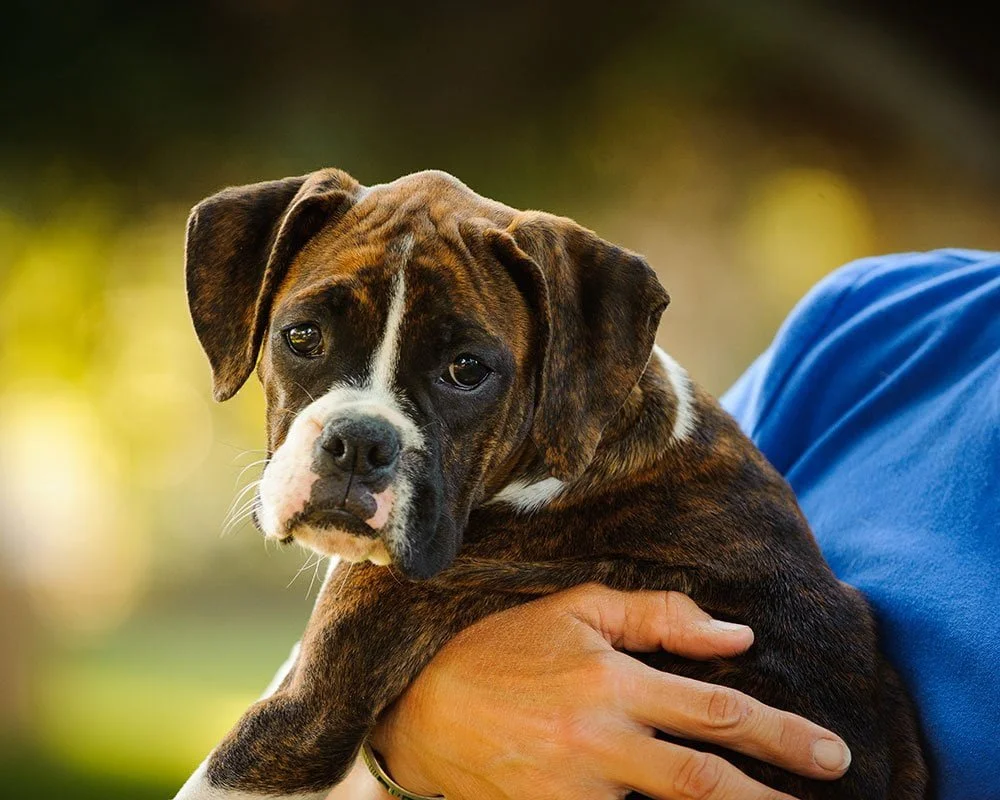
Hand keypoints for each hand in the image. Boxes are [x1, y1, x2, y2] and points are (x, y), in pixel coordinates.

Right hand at [367, 584, 851, 799]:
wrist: (422, 711)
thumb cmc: (504, 649)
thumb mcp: (576, 610)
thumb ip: (659, 616)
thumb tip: (736, 634)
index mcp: (611, 682)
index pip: (714, 712)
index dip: (780, 734)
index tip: (829, 753)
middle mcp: (600, 743)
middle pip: (705, 783)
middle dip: (773, 798)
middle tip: (831, 791)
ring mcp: (576, 793)